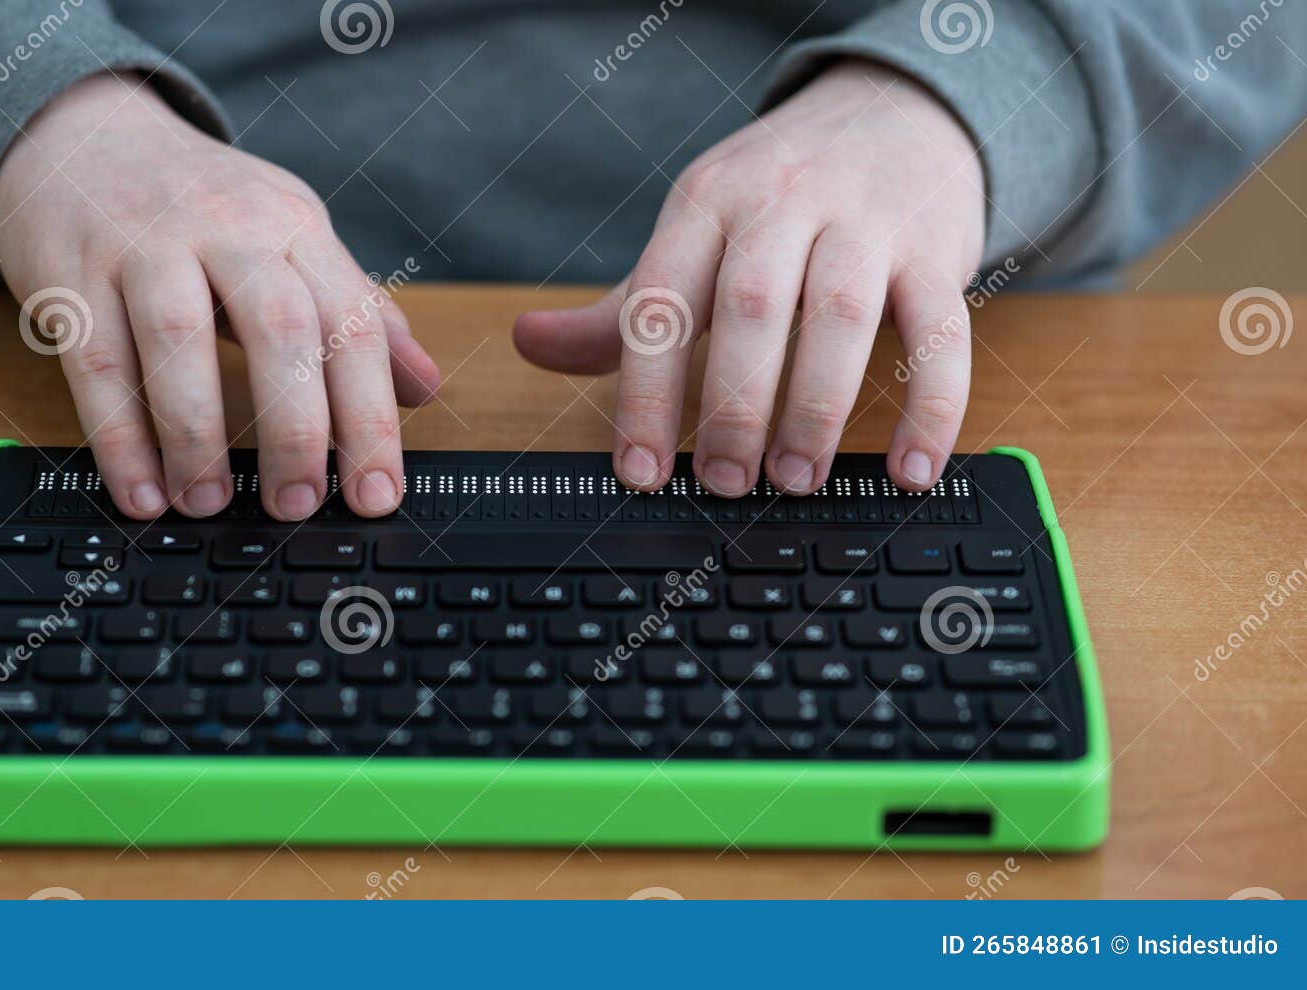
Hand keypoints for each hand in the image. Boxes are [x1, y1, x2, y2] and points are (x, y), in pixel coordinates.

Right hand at [0, 72, 438, 520]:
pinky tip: (140, 490)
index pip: (352, 322)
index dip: (371, 415)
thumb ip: (355, 311)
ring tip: (208, 503)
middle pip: (278, 325)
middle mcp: (226, 227)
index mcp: (294, 226)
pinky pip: (96, 361)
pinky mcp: (71, 270)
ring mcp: (144, 244)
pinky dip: (118, 435)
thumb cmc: (204, 206)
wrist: (84, 131)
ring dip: (197, 434)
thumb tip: (426, 387)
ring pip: (179, 338)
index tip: (377, 492)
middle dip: (295, 427)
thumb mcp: (292, 238)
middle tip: (296, 502)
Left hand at [514, 61, 984, 495]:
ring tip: (796, 481)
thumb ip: (624, 307)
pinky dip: (930, 406)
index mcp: (706, 203)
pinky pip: (942, 330)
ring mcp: (865, 220)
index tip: (639, 471)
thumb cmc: (780, 195)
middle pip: (749, 304)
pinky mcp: (937, 248)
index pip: (661, 300)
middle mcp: (782, 201)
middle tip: (726, 483)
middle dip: (732, 404)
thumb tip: (528, 344)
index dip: (645, 393)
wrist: (898, 114)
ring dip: (816, 407)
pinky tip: (912, 467)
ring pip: (840, 312)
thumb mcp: (694, 231)